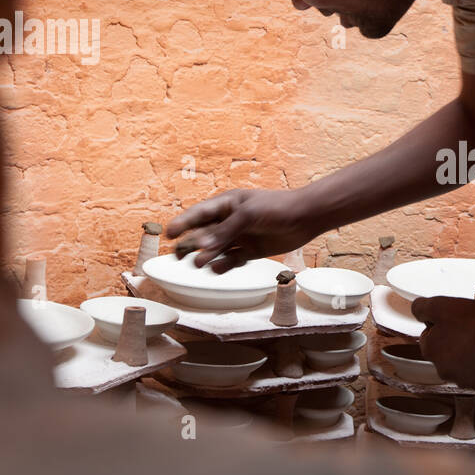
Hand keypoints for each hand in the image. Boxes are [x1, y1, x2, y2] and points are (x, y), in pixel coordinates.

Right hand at [163, 188, 316, 272]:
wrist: (305, 217)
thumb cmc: (277, 207)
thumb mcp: (247, 215)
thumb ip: (225, 231)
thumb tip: (202, 248)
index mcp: (226, 205)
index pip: (198, 214)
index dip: (183, 223)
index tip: (169, 234)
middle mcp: (230, 221)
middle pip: (203, 234)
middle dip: (190, 243)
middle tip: (178, 255)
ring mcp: (240, 237)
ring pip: (215, 249)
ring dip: (205, 256)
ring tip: (198, 263)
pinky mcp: (250, 251)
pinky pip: (231, 260)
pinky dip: (223, 265)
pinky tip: (216, 268)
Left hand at [410, 296, 474, 390]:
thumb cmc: (474, 321)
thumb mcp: (440, 304)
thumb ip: (421, 307)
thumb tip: (416, 309)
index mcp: (430, 351)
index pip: (428, 338)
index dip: (440, 327)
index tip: (452, 321)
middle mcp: (443, 370)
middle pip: (444, 354)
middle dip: (453, 343)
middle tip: (468, 329)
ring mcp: (463, 379)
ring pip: (461, 366)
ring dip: (467, 355)